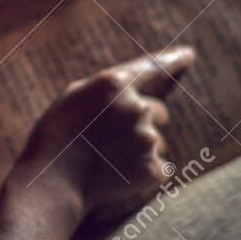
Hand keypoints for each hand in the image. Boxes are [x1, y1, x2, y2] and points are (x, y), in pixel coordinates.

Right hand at [12, 47, 194, 222]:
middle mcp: (137, 108)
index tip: (188, 54)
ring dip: (139, 149)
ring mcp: (147, 139)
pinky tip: (117, 177)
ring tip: (108, 162)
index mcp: (115, 84)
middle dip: (143, 122)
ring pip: (155, 141)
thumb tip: (136, 91)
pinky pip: (157, 167)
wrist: (52, 185)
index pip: (152, 67)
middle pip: (158, 111)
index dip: (172, 59)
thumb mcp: (73, 98)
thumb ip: (108, 88)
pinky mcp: (153, 169)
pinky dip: (143, 172)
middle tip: (113, 140)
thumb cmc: (55, 139)